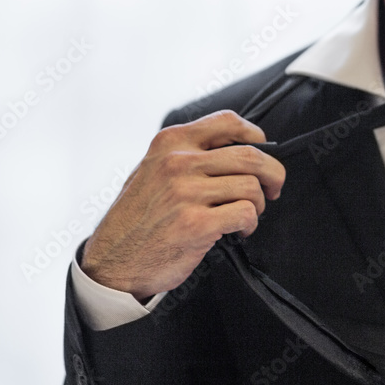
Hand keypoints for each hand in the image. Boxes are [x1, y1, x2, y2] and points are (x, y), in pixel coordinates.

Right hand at [81, 110, 285, 301]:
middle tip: (273, 189)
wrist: (111, 262)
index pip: (228, 121)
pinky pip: (245, 213)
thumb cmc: (137, 218)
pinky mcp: (196, 223)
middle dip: (273, 174)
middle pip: (251, 155)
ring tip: (246, 215)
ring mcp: (186, 192)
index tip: (264, 149)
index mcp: (170, 143)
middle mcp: (178, 163)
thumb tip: (239, 148)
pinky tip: (239, 230)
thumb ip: (188, 154)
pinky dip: (250, 223)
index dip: (256, 135)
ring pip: (252, 186)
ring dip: (258, 204)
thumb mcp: (152, 169)